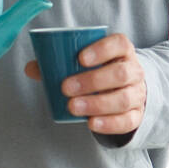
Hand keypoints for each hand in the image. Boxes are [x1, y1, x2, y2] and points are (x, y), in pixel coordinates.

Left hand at [24, 32, 146, 135]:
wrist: (125, 89)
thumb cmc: (98, 70)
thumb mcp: (84, 62)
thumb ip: (57, 63)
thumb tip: (31, 68)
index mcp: (121, 51)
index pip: (119, 44)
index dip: (102, 50)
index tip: (80, 58)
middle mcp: (134, 70)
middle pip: (120, 73)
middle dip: (92, 81)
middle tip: (66, 88)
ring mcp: (137, 93)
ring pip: (123, 99)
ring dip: (96, 104)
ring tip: (72, 107)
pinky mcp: (136, 114)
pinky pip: (127, 121)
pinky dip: (109, 123)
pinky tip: (90, 123)